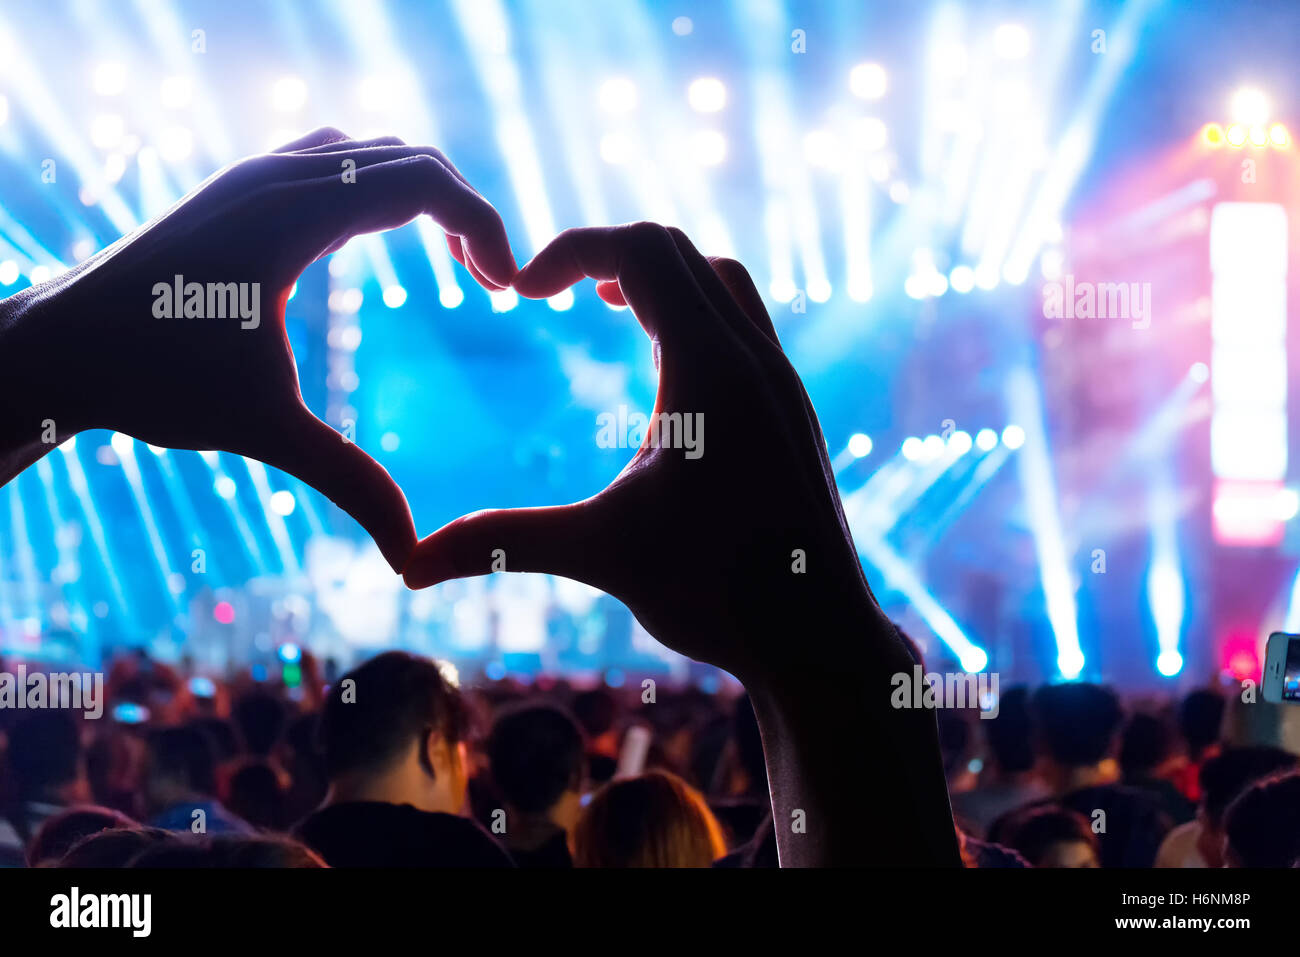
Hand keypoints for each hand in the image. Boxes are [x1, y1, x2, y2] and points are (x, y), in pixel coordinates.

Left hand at [0, 128, 516, 570]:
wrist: (61, 346)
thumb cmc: (152, 381)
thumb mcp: (264, 429)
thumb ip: (349, 483)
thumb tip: (411, 558)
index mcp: (290, 217)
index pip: (422, 180)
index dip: (483, 225)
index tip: (509, 288)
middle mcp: (277, 176)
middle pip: (411, 157)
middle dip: (467, 213)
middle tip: (494, 283)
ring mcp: (256, 173)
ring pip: (375, 150)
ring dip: (427, 195)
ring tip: (457, 262)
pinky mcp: (244, 185)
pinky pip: (338, 156)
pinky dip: (383, 185)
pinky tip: (385, 238)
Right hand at [404, 224, 958, 865]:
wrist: (822, 638)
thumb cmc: (720, 594)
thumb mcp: (601, 555)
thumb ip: (503, 543)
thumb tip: (408, 569)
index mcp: (710, 370)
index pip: (639, 250)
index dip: (569, 250)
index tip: (518, 291)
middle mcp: (754, 359)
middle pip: (678, 248)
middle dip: (606, 252)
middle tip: (549, 287)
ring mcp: (780, 382)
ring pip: (721, 279)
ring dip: (659, 275)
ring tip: (606, 307)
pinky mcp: (789, 410)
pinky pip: (744, 321)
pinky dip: (695, 309)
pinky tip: (663, 367)